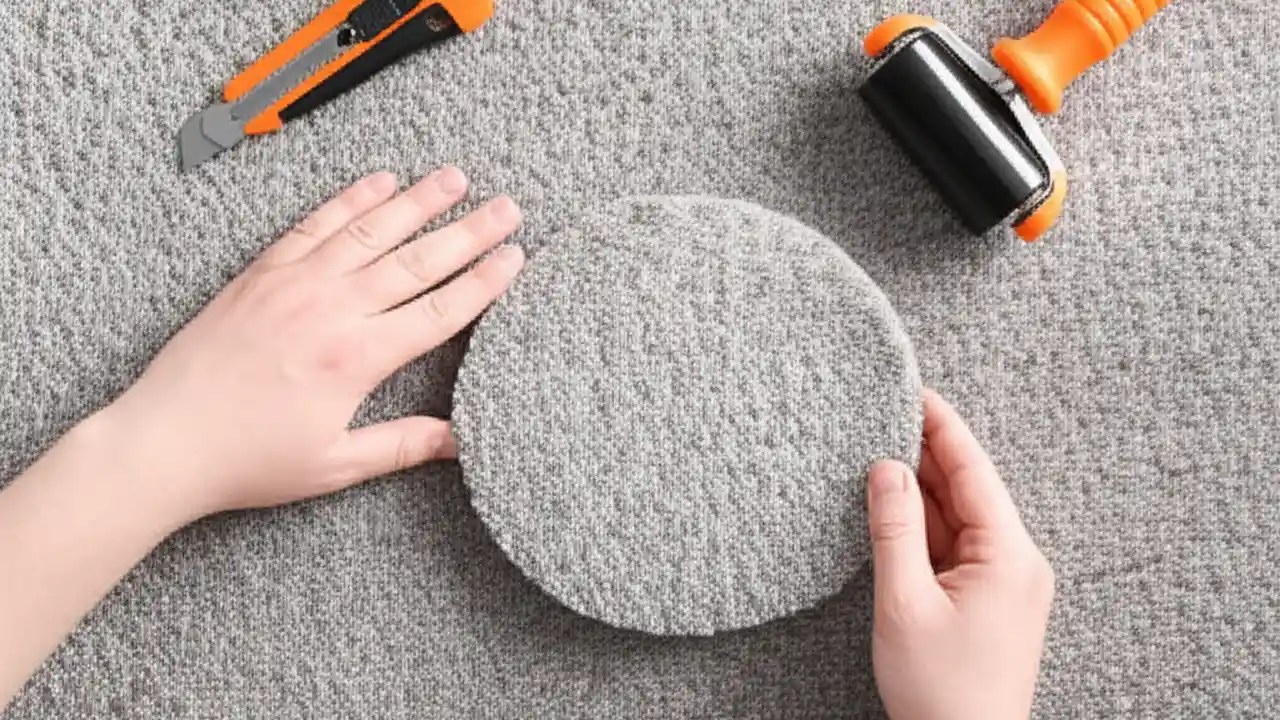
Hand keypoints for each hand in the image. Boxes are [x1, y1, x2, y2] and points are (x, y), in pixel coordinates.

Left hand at [95, 166, 523, 520]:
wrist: (165, 438)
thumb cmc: (249, 459)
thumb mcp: (335, 465)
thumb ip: (401, 446)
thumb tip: (459, 440)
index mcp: (357, 358)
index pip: (439, 311)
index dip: (483, 283)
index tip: (515, 257)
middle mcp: (333, 309)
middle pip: (417, 261)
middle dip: (468, 232)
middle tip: (507, 207)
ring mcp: (296, 283)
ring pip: (371, 231)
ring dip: (418, 202)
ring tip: (455, 178)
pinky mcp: (263, 273)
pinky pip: (316, 225)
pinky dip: (350, 201)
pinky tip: (380, 182)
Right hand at [866, 389, 1054, 719]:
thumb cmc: (941, 691)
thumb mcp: (905, 602)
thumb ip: (893, 528)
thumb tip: (885, 467)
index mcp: (1010, 555)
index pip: (972, 470)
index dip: (942, 425)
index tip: (914, 388)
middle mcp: (1016, 561)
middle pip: (967, 489)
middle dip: (926, 451)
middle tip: (885, 411)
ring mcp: (1004, 582)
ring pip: (958, 517)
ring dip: (921, 488)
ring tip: (880, 448)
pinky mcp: (987, 600)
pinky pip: (955, 546)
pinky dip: (923, 524)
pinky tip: (893, 505)